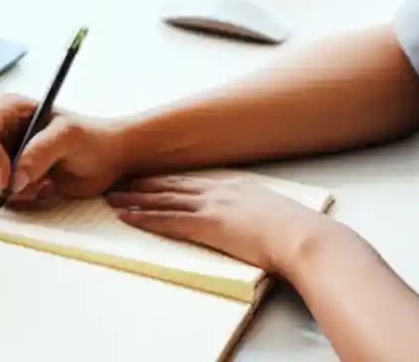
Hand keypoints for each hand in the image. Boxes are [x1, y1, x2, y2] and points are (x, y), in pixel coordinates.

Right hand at [0, 93, 126, 205]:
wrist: (108, 159)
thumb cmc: (93, 139)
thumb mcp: (69, 138)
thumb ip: (40, 153)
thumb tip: (13, 179)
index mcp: (8, 110)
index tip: (9, 179)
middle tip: (24, 189)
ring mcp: (0, 153)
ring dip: (5, 192)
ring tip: (39, 187)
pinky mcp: (6, 175)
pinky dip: (13, 199)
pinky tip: (40, 190)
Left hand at [106, 173, 334, 277]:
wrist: (305, 238)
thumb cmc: (299, 234)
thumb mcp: (276, 216)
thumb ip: (258, 215)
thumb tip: (255, 224)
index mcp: (237, 187)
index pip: (194, 183)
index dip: (168, 181)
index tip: (149, 179)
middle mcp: (221, 191)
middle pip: (173, 186)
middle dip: (144, 185)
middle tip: (120, 182)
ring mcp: (213, 205)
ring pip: (164, 200)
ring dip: (135, 199)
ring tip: (113, 198)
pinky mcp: (208, 224)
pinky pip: (168, 220)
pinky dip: (144, 217)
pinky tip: (126, 216)